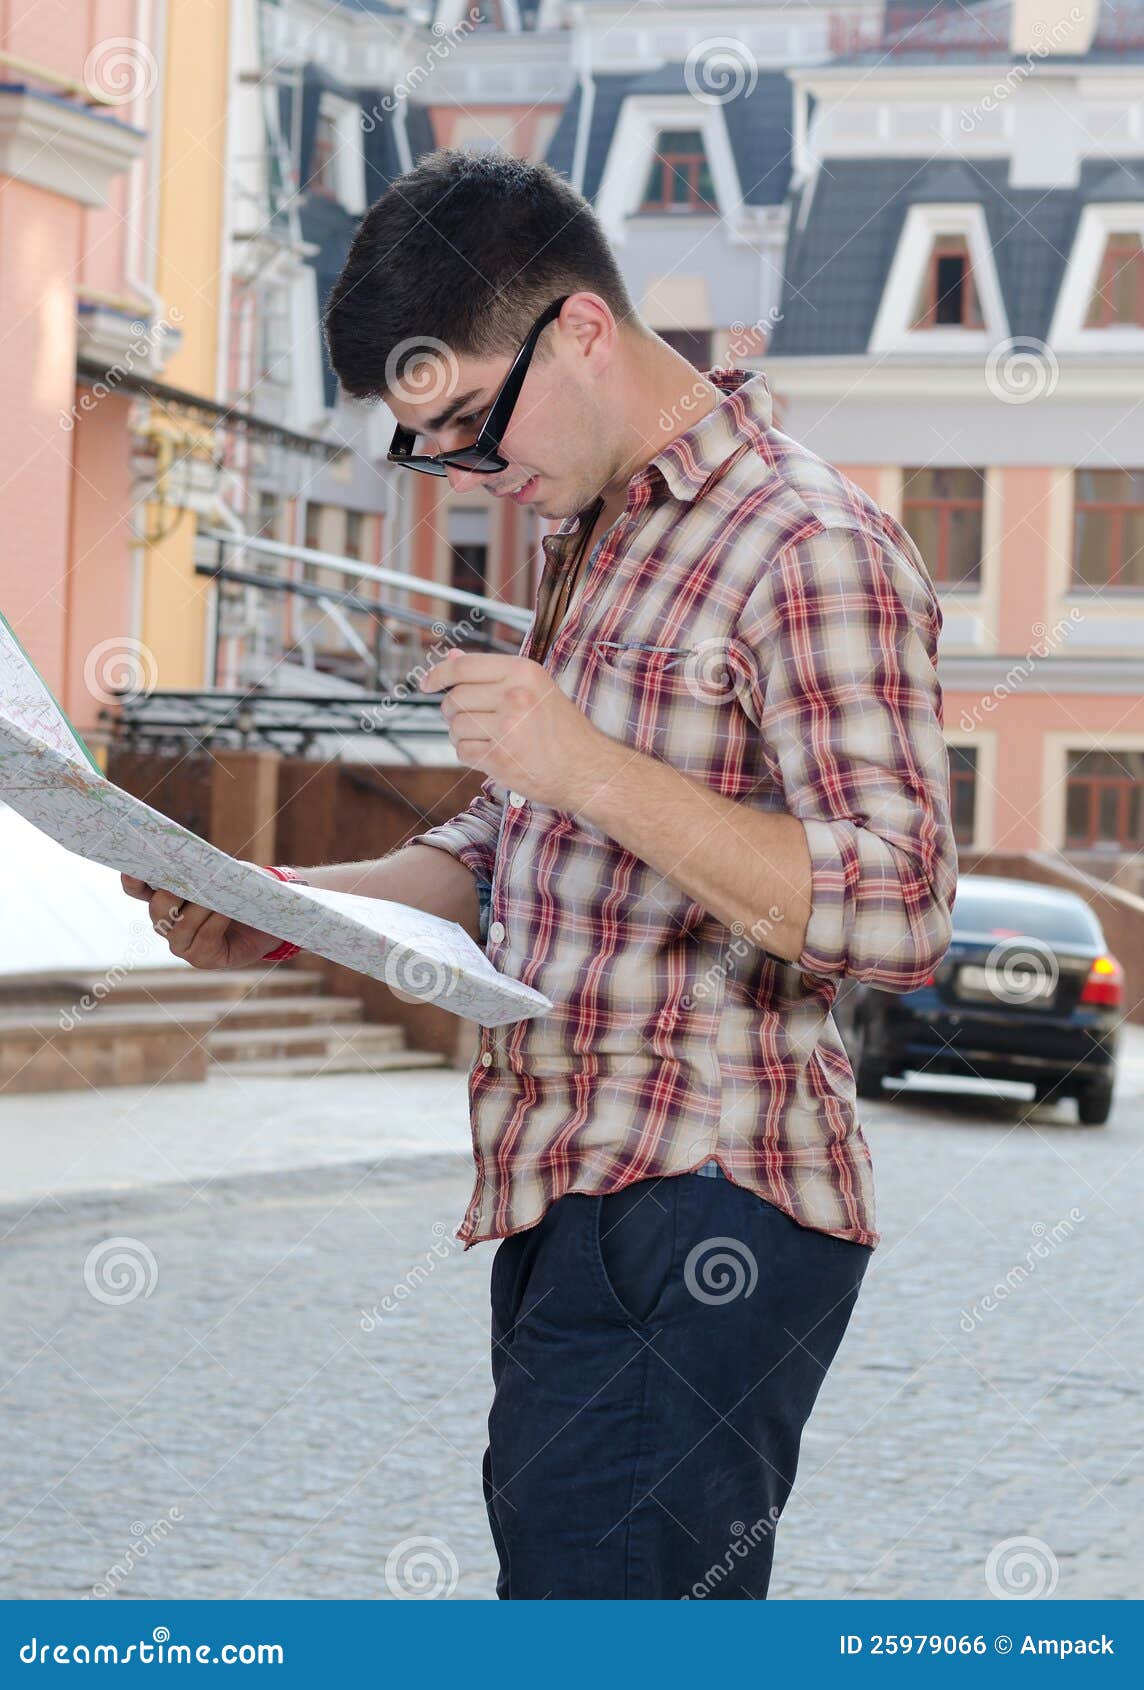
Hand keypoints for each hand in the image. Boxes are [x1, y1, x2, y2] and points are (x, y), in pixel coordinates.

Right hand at [120, 874, 284, 970]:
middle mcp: (166, 923)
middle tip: (189, 878)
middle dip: (172, 892)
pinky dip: (216, 921)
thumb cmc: (240, 890)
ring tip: (216, 892)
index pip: (137, 889)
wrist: (268, 920)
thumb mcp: (224, 872)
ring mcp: (181, 944)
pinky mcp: (201, 958)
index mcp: (164, 897)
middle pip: (158, 908)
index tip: (135, 867)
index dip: (133, 879)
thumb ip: (206, 866)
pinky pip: (204, 938)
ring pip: (181, 925)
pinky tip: (227, 910)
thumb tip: (196, 860)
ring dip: (200, 906)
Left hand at [419, 651, 616, 812]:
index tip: (426, 683)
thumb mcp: (534, 688)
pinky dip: (470, 755)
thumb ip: (492, 673)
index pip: (463, 666)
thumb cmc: (561, 729)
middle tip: (473, 720)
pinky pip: (463, 752)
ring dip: (460, 736)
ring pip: (455, 727)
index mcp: (523, 671)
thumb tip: (449, 658)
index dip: (438, 674)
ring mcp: (507, 727)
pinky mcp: (500, 757)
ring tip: (485, 739)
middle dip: (454, 712)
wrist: (587, 768)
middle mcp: (514, 695)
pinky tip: (491, 754)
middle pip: (454, 699)